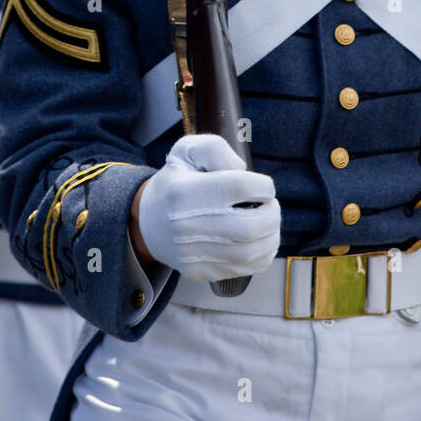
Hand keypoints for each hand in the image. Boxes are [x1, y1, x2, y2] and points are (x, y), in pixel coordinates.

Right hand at [137, 133, 279, 281]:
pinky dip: (262, 255)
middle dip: (272, 215)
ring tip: (269, 224)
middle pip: (249, 226)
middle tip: (271, 206)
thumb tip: (242, 170)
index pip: (240, 187)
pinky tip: (261, 242)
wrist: (149, 223)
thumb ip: (216, 149)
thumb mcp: (187, 151)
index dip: (263, 186)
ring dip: (271, 236)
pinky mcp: (199, 271)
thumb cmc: (177, 182)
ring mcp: (193, 252)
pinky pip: (244, 269)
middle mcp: (187, 224)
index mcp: (185, 191)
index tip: (263, 185)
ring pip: (250, 252)